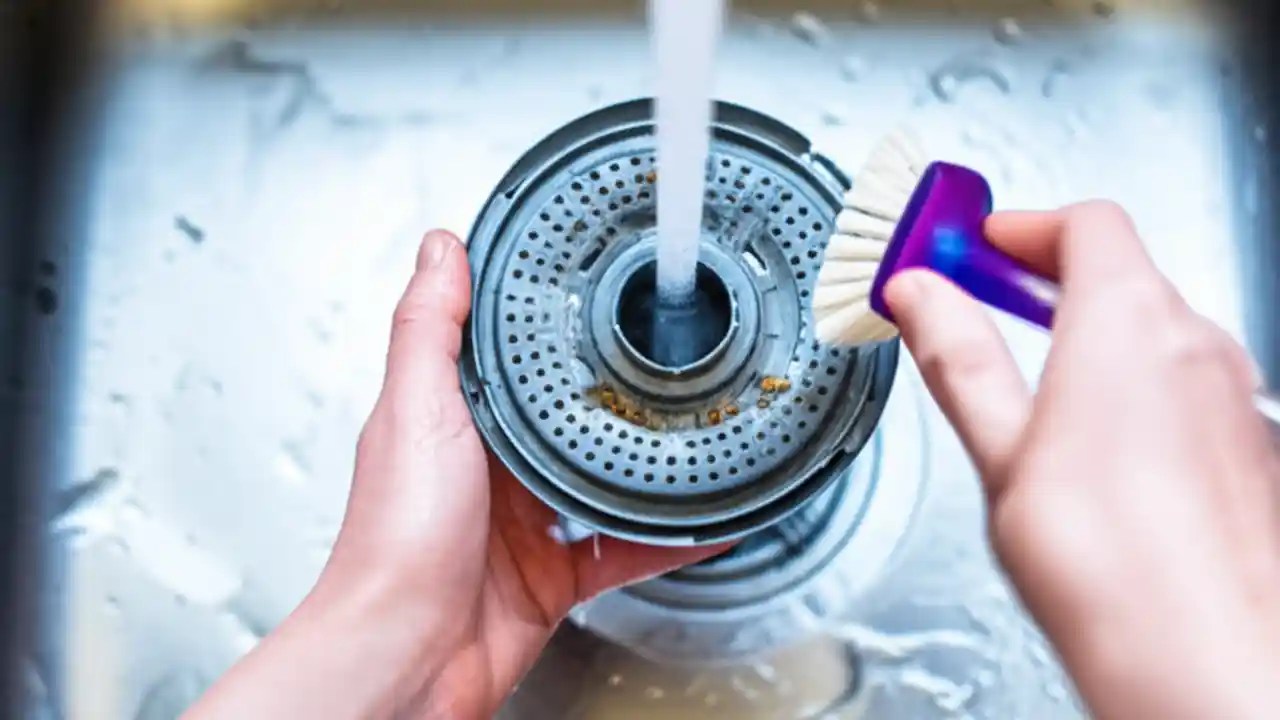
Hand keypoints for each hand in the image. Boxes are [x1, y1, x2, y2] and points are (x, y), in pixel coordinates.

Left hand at [187, 231, 723, 719]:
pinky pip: (625, 550)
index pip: (508, 357)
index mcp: (453, 422)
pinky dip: (669, 538)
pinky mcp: (554, 576)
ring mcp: (524, 525)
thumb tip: (440, 248)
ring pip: (603, 483)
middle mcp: (489, 470)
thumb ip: (428, 330)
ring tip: (697, 431)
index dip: (548, 323)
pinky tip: (704, 522)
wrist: (407, 658)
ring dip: (648, 464)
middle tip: (670, 359)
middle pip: (567, 419)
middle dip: (616, 393)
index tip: (594, 291)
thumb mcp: (417, 413)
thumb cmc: (394, 544)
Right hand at [885, 201, 1279, 719]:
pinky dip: (1131, 377)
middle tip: (979, 296)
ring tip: (1026, 365)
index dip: (1017, 227)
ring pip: (1156, 325)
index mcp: (1128, 323)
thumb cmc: (1111, 566)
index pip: (1082, 224)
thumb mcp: (1000, 448)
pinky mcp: (1248, 441)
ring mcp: (1234, 392)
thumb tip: (922, 297)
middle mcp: (1196, 343)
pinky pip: (1183, 379)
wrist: (1207, 660)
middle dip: (1043, 274)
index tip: (967, 244)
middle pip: (1120, 267)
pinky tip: (1089, 433)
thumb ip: (959, 357)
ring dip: (1089, 324)